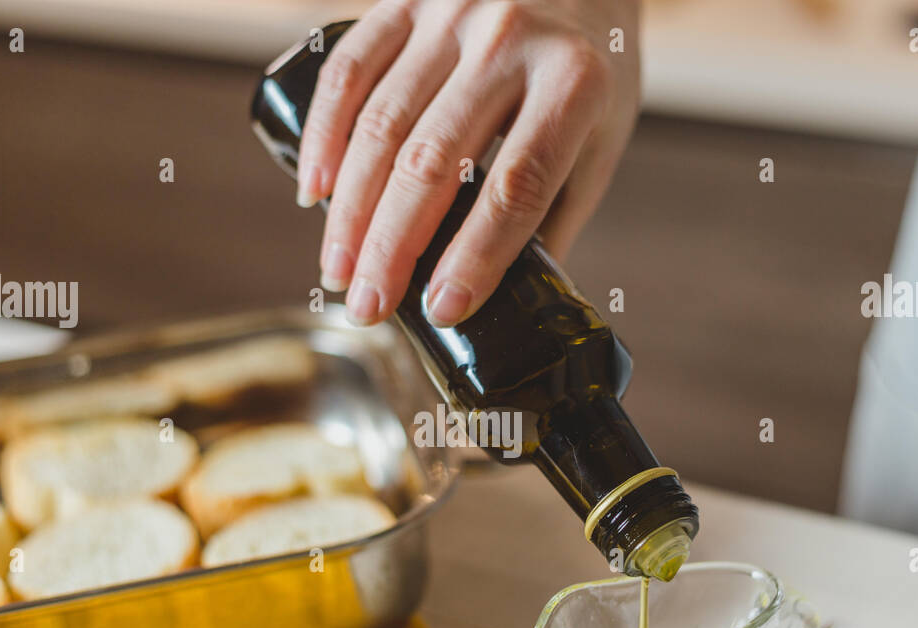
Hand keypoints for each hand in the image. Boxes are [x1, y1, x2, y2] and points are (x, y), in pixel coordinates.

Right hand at [296, 0, 641, 325]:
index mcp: (575, 82)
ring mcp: (453, 13)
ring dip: (351, 209)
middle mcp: (510, 40)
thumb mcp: (602, 136)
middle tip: (369, 307)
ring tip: (339, 272)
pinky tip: (315, 190)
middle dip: (393, 247)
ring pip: (382, 124)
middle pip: (434, 161)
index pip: (517, 185)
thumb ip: (556, 211)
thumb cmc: (591, 64)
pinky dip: (325, 134)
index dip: (477, 255)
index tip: (444, 309)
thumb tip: (508, 298)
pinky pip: (351, 70)